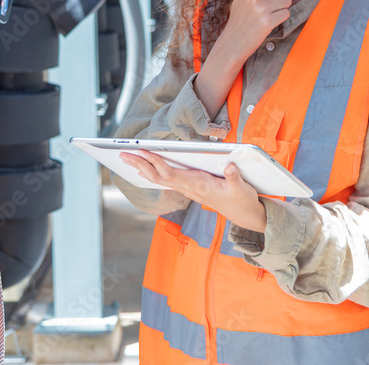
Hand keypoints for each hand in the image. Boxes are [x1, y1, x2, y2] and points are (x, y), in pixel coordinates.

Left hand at [120, 151, 267, 232]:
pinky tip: (145, 169)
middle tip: (123, 154)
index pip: (171, 173)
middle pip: (159, 177)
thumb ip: (234, 177)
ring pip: (160, 180)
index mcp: (199, 185)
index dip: (156, 163)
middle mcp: (190, 188)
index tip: (143, 152)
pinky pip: (167, 181)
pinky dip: (154, 173)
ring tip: (128, 158)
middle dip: (141, 165)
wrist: (245, 215)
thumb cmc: (242, 200)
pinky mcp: (191, 189)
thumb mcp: (242, 188)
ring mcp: (189, 190)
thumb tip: (230, 166)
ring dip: (143, 168)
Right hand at [219, 0, 291, 61]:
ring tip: (270, 15)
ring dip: (282, 8)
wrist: (234, 40)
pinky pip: (286, 13)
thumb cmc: (239, 17)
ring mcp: (262, 8)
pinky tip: (271, 22)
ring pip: (287, 0)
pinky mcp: (268, 21)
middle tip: (269, 8)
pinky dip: (282, 19)